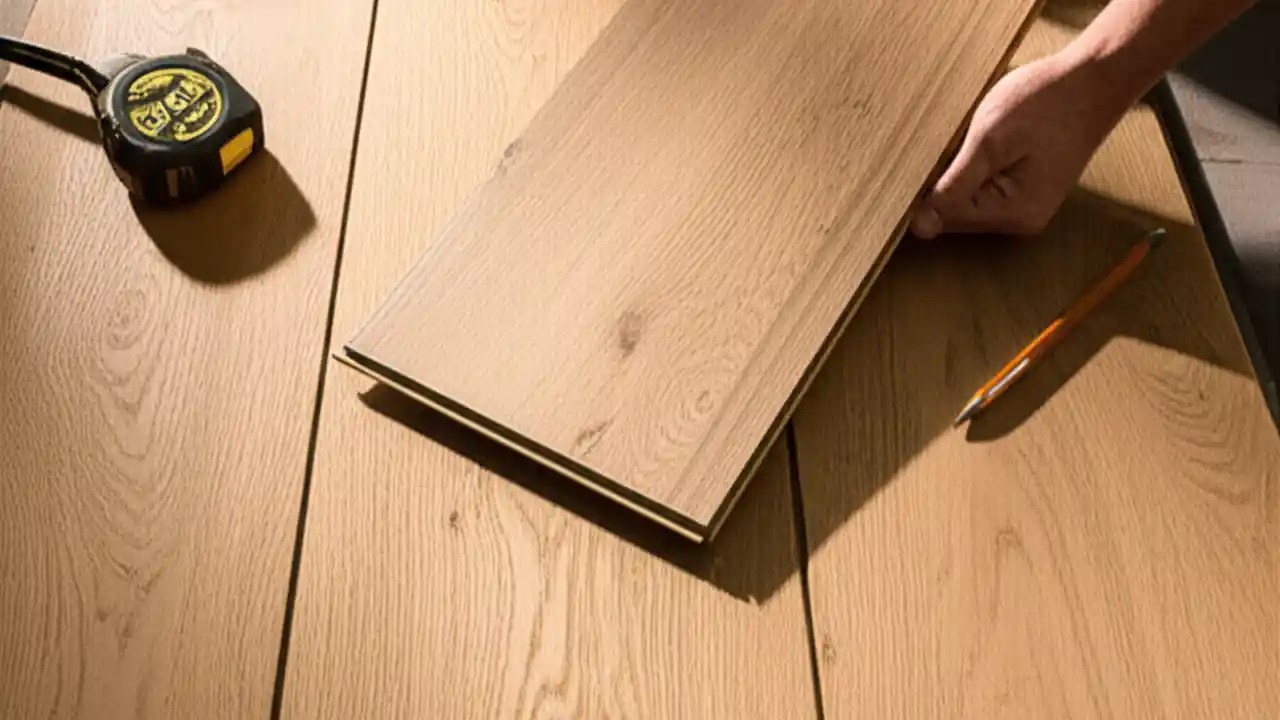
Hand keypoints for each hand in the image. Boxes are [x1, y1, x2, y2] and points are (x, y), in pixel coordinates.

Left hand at [910, 52, 1127, 238]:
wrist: (1094, 79)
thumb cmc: (1046, 101)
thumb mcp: (989, 140)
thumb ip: (954, 185)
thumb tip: (920, 227)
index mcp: (1013, 213)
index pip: (944, 218)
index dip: (922, 191)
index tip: (921, 157)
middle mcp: (1019, 220)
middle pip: (954, 213)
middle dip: (942, 181)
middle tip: (949, 140)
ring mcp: (1024, 206)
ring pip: (966, 200)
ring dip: (957, 172)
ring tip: (971, 137)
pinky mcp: (1024, 190)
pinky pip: (982, 189)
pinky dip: (973, 168)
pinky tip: (982, 142)